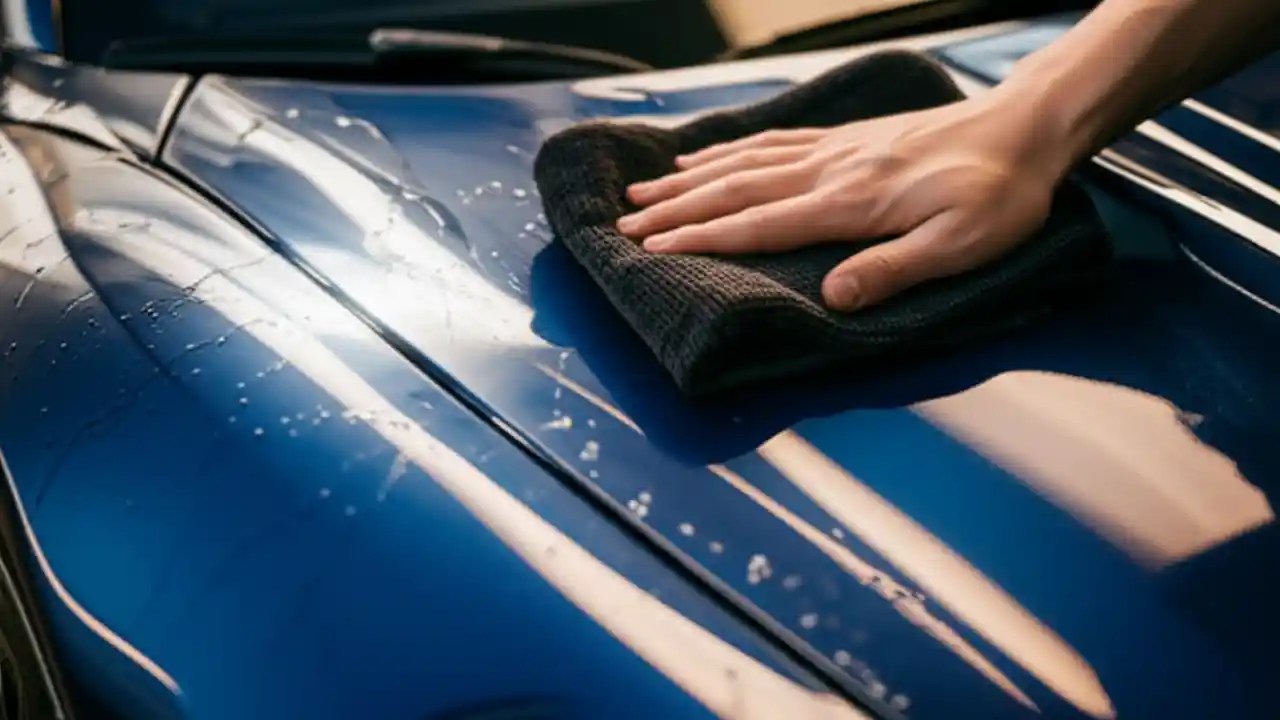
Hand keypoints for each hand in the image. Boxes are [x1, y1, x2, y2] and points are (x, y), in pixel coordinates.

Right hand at [616, 91, 1072, 310]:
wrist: (1024, 127)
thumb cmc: (1000, 193)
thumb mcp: (962, 244)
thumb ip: (894, 269)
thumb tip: (832, 298)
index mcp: (851, 202)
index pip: (759, 224)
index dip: (701, 239)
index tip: (653, 250)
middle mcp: (829, 169)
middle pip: (736, 190)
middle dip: (676, 211)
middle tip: (624, 227)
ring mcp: (833, 148)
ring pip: (744, 161)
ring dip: (689, 179)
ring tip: (643, 192)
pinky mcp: (844, 137)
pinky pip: (772, 139)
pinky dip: (730, 149)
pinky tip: (707, 156)